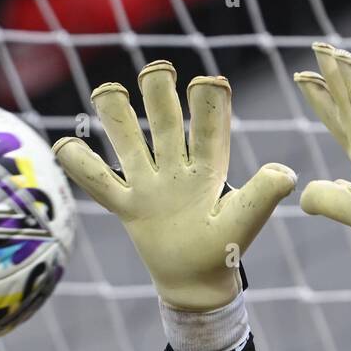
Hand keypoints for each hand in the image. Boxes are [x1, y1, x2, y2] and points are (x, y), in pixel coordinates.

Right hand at [53, 60, 296, 310]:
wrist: (196, 280)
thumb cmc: (224, 250)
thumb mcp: (245, 221)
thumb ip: (262, 196)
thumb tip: (285, 173)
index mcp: (209, 169)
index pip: (209, 130)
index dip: (209, 106)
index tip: (210, 83)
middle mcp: (176, 169)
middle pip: (166, 124)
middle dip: (161, 96)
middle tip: (158, 70)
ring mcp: (149, 185)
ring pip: (129, 142)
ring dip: (118, 117)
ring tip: (109, 90)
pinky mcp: (128, 206)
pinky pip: (100, 183)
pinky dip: (81, 166)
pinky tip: (65, 144)